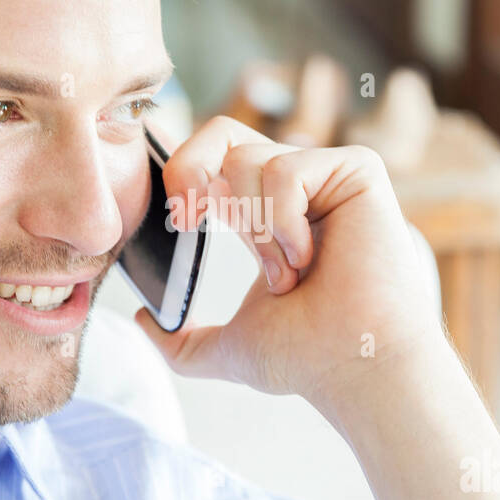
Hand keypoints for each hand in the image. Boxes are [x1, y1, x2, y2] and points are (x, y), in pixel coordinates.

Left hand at [133, 116, 441, 423]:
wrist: (353, 365)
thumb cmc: (305, 357)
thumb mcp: (226, 347)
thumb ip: (179, 340)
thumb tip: (143, 321)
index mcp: (264, 215)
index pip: (211, 161)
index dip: (181, 174)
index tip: (179, 221)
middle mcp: (294, 188)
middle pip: (220, 134)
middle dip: (191, 173)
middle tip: (192, 220)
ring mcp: (326, 175)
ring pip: (246, 158)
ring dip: (254, 228)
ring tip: (287, 272)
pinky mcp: (356, 168)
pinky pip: (284, 169)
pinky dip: (283, 221)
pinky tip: (307, 257)